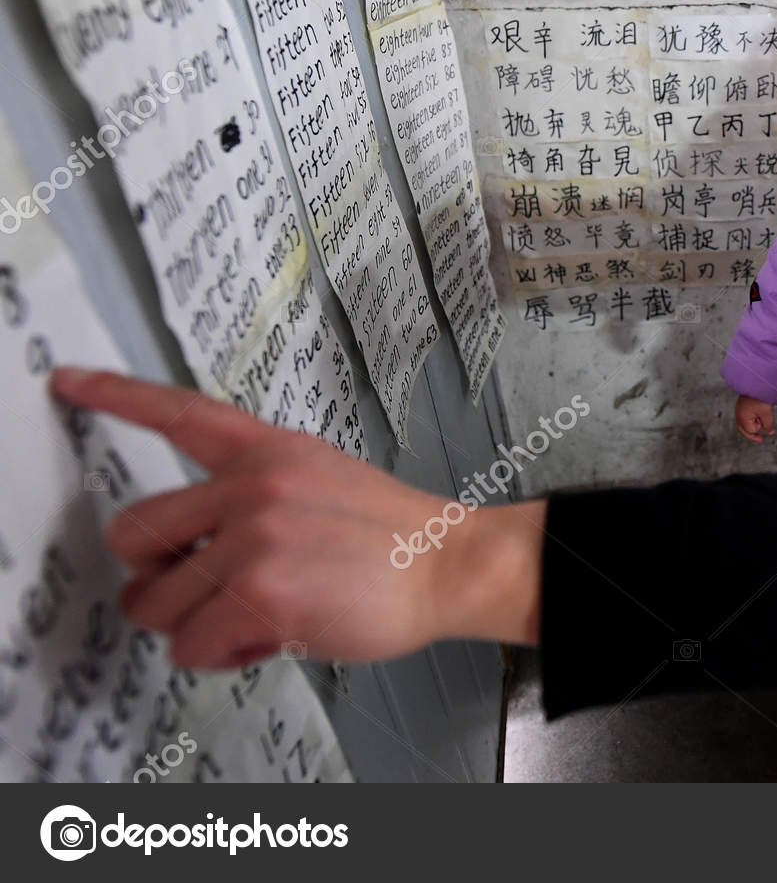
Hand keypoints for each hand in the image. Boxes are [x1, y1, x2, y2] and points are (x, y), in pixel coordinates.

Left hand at [47, 366, 544, 670]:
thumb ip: (252, 498)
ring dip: (194, 626)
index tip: (67, 381)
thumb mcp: (321, 482)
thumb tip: (187, 554)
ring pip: (156, 604)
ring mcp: (253, 537)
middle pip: (135, 534)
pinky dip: (223, 655)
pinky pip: (192, 644)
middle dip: (155, 578)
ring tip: (255, 618)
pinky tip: (271, 636)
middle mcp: (252, 485)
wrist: (449, 563)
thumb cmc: (392, 538)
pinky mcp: (260, 591)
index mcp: (268, 451)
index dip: (114, 395)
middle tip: (201, 594)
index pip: (180, 413)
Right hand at [734, 394, 775, 443]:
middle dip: (752, 434)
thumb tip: (770, 432)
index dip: (760, 427)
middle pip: (743, 430)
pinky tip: (758, 416)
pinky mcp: (742, 404)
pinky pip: (745, 416)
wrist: (757, 381)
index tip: (766, 421)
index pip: (751, 430)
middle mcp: (738, 414)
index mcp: (742, 417)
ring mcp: (739, 409)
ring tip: (762, 421)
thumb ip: (768, 425)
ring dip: (753, 425)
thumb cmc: (760, 397)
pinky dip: (752, 418)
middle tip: (760, 439)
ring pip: (744, 423)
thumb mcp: (767, 413)